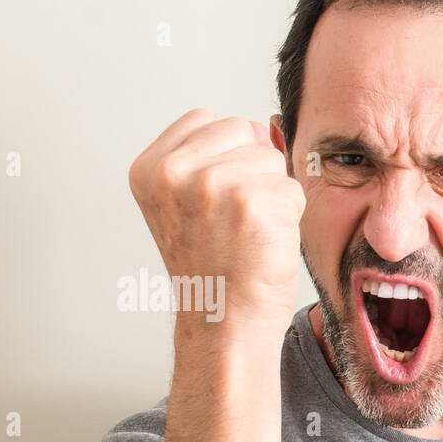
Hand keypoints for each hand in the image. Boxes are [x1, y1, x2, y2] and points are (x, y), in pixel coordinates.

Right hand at [128, 108, 305, 326]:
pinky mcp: (254, 201)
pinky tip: (265, 243)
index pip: (205, 119)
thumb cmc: (215, 269)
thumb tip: (262, 126)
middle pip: (243, 130)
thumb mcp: (185, 204)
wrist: (225, 322)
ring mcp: (212, 184)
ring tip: (249, 233)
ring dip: (272, 195)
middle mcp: (174, 172)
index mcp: (150, 168)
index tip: (216, 202)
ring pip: (271, 159)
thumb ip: (207, 158)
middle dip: (251, 170)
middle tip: (235, 221)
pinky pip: (292, 188)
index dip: (226, 156)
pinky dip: (289, 216)